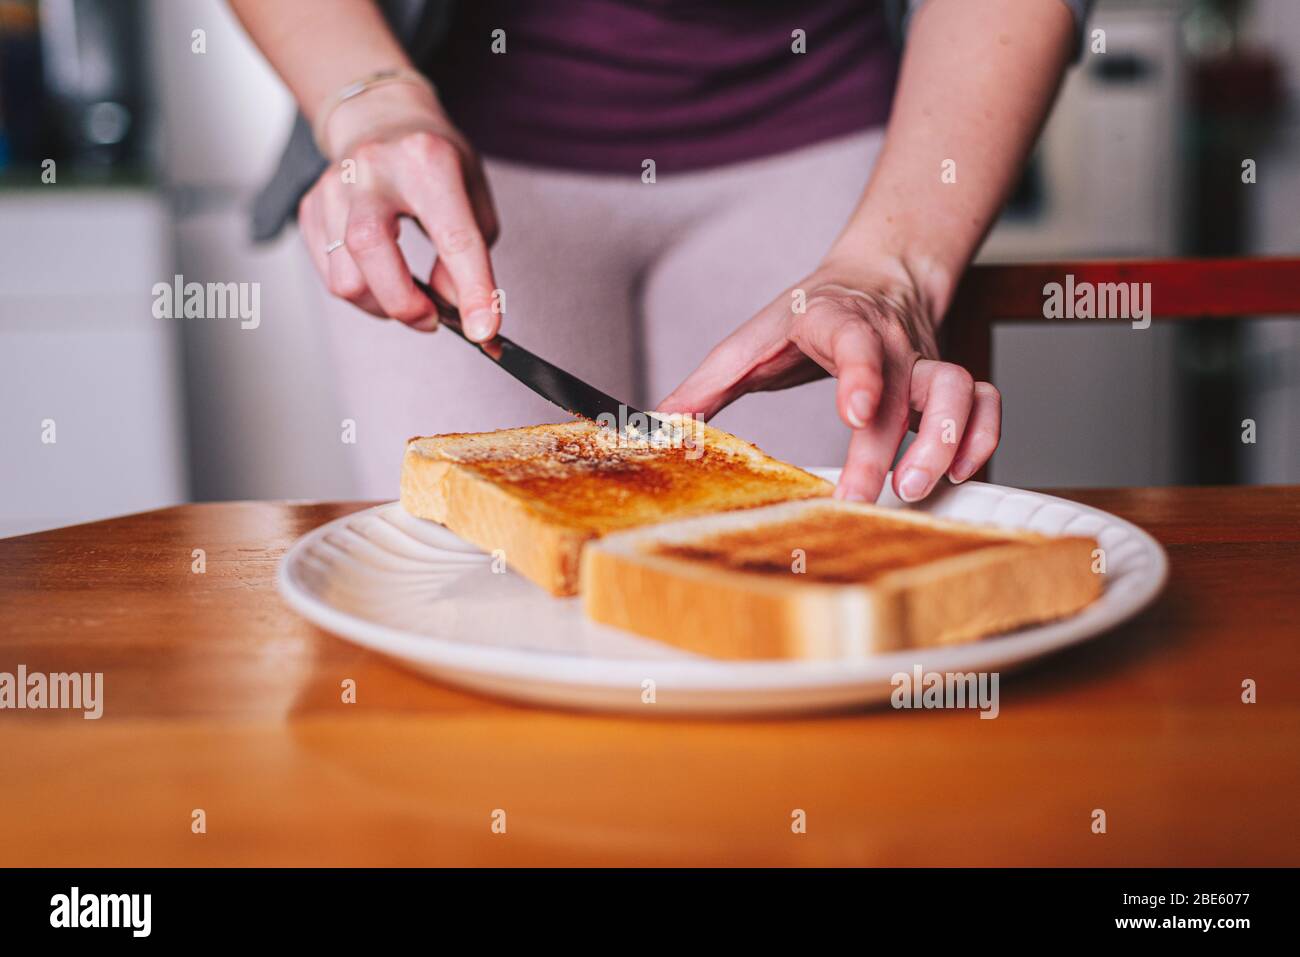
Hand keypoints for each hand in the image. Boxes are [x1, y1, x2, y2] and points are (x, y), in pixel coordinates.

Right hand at [297, 84, 499, 338]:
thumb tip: (454, 306)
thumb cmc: (435, 159)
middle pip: (371, 250)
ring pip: (345, 276)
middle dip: (406, 304)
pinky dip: (361, 293)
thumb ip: (472, 253)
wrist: (381, 117)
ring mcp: (333, 186)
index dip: (473, 291)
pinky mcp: (311, 206)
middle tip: (432, 318)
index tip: (483, 331)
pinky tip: (381, 278)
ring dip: (382, 305)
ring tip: (407, 296)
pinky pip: (330, 275)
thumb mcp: (474, 194)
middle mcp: (372, 168)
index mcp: (426, 160)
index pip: (453, 236)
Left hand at [657, 259, 1000, 502]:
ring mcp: (924, 359)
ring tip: (916, 488)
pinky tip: (957, 474)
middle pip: (902, 388)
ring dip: (946, 441)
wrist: (874, 277)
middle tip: (864, 497)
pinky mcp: (949, 379)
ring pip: (960, 390)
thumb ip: (707, 384)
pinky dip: (983, 437)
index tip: (854, 414)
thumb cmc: (805, 317)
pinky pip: (987, 402)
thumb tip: (657, 423)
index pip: (855, 340)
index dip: (861, 375)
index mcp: (834, 321)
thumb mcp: (750, 342)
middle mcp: (888, 339)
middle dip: (887, 447)